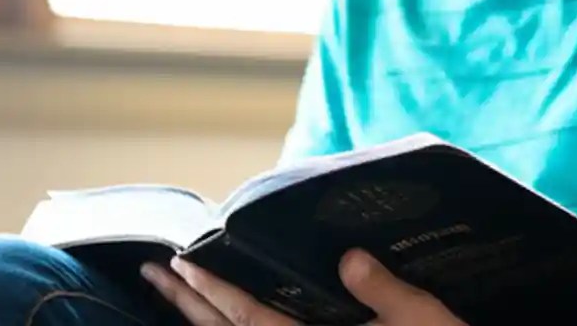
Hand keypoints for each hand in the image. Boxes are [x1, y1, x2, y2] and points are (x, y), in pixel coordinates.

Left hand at [140, 249, 467, 324]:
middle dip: (190, 307)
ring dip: (205, 324)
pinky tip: (227, 323)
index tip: (182, 265)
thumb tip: (348, 257)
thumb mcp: (423, 323)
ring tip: (175, 298)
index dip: (215, 292)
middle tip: (153, 272)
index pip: (252, 320)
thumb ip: (384, 291)